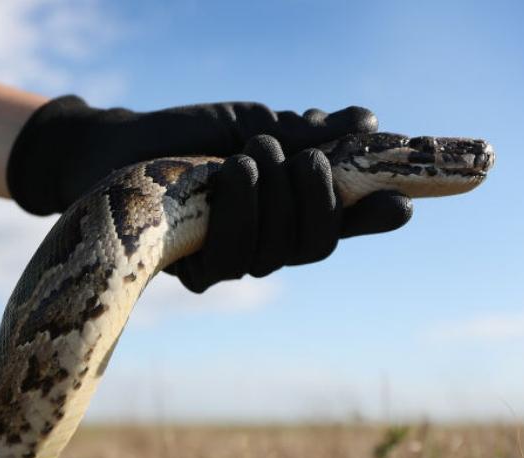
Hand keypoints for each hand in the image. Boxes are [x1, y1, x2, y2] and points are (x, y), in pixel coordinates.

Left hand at [6, 96, 411, 291]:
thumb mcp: (252, 122)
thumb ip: (307, 133)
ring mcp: (231, 261)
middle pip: (315, 244)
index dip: (375, 218)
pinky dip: (238, 209)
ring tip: (250, 154)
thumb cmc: (189, 137)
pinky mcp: (194, 270)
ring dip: (272, 196)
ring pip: (276, 251)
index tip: (403, 204)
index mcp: (289, 207)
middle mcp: (266, 242)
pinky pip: (232, 257)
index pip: (343, 222)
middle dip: (320, 200)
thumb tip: (369, 125)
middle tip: (307, 160)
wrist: (120, 146)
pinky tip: (226, 174)